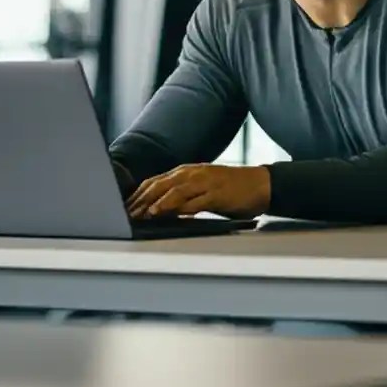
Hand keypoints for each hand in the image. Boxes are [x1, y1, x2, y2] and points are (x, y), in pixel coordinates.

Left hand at [126, 164, 269, 219]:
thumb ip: (181, 194)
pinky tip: (173, 214)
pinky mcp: (217, 194)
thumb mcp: (201, 186)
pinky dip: (182, 208)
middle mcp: (193, 174)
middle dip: (143, 199)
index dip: (139, 194)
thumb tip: (158, 206)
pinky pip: (197, 201)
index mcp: (187, 171)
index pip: (156, 181)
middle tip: (129, 213)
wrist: (260, 184)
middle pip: (161, 184)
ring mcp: (206, 183)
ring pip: (176, 190)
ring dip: (159, 202)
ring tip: (146, 213)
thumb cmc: (230, 188)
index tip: (126, 206)